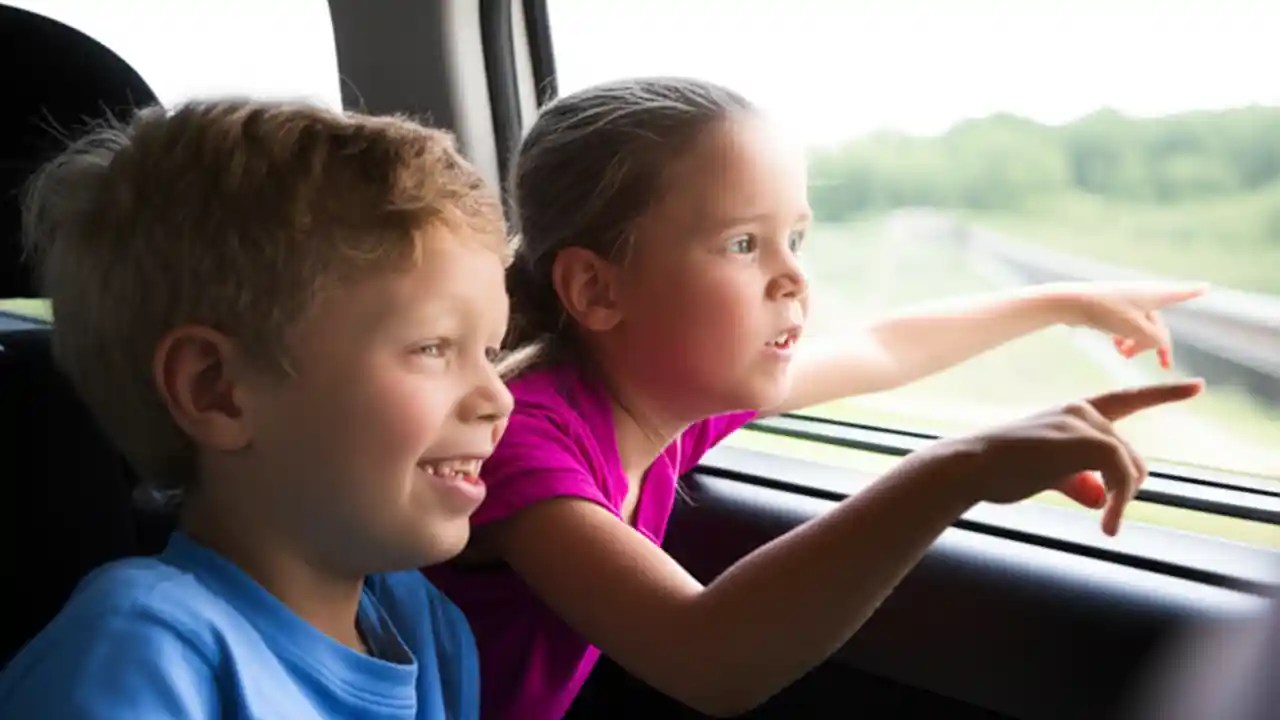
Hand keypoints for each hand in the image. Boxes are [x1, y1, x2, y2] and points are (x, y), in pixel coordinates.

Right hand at [944, 379, 1204, 535]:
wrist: (971, 466)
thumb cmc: (999, 470)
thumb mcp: (1044, 474)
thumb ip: (1077, 482)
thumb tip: (1102, 502)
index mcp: (1072, 413)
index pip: (1126, 399)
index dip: (1163, 394)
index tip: (1197, 387)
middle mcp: (1082, 411)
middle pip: (1131, 456)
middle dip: (1124, 490)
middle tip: (1106, 519)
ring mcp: (1085, 423)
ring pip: (1131, 468)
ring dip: (1123, 500)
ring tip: (1104, 524)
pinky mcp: (1088, 442)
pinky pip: (1123, 476)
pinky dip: (1121, 503)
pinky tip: (1105, 523)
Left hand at [1050, 281, 1207, 368]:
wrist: (1072, 303)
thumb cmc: (1107, 312)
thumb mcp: (1138, 330)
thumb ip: (1156, 340)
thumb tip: (1160, 345)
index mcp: (1154, 295)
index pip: (1180, 294)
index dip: (1193, 292)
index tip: (1206, 287)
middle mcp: (1142, 294)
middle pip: (1158, 321)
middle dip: (1157, 344)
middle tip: (1165, 366)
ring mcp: (1126, 301)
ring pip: (1141, 326)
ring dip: (1138, 343)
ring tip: (1127, 356)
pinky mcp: (1110, 308)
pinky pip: (1126, 326)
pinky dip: (1126, 338)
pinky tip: (1118, 348)